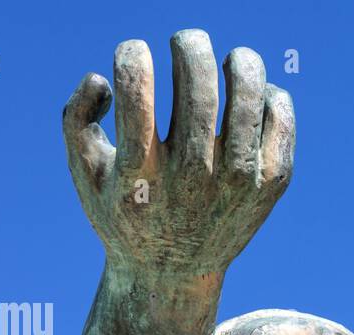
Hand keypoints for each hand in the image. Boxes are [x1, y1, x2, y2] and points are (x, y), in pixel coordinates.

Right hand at [63, 30, 293, 277]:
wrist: (172, 273)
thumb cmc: (125, 210)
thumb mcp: (84, 175)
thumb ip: (75, 119)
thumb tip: (103, 78)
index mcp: (139, 174)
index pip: (135, 95)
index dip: (132, 55)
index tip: (134, 51)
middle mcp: (191, 179)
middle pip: (197, 88)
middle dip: (189, 45)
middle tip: (185, 41)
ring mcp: (235, 182)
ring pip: (247, 96)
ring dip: (238, 61)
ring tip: (228, 59)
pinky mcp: (269, 184)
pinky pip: (278, 117)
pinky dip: (267, 94)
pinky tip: (251, 96)